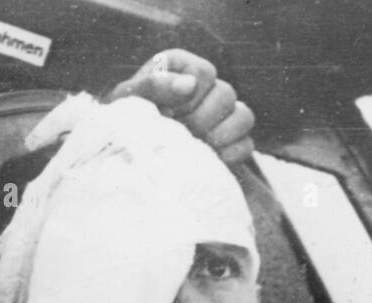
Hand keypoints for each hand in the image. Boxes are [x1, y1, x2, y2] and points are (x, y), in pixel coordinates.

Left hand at [105, 49, 255, 164]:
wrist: (129, 163)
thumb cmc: (125, 126)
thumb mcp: (128, 101)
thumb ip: (154, 85)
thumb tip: (189, 84)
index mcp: (182, 70)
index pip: (204, 73)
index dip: (189, 95)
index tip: (169, 112)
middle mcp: (206, 90)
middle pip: (226, 94)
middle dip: (201, 119)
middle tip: (181, 133)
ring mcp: (222, 117)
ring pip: (243, 116)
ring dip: (219, 135)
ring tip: (196, 146)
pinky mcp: (231, 145)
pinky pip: (247, 145)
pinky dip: (230, 155)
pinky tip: (207, 160)